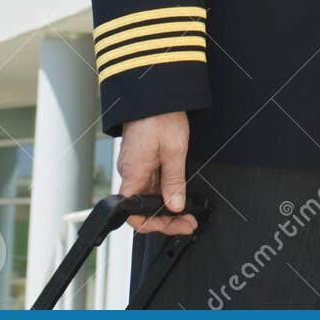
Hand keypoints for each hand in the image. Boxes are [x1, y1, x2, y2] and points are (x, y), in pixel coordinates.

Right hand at [116, 111, 198, 235]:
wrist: (153, 92)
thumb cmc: (160, 116)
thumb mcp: (174, 150)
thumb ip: (174, 181)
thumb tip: (176, 206)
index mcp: (133, 173)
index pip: (134, 214)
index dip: (155, 225)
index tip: (178, 226)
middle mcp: (130, 173)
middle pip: (143, 208)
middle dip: (167, 219)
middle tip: (189, 222)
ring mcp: (134, 167)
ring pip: (148, 196)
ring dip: (167, 206)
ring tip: (188, 210)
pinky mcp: (140, 160)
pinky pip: (150, 183)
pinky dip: (163, 192)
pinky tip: (178, 192)